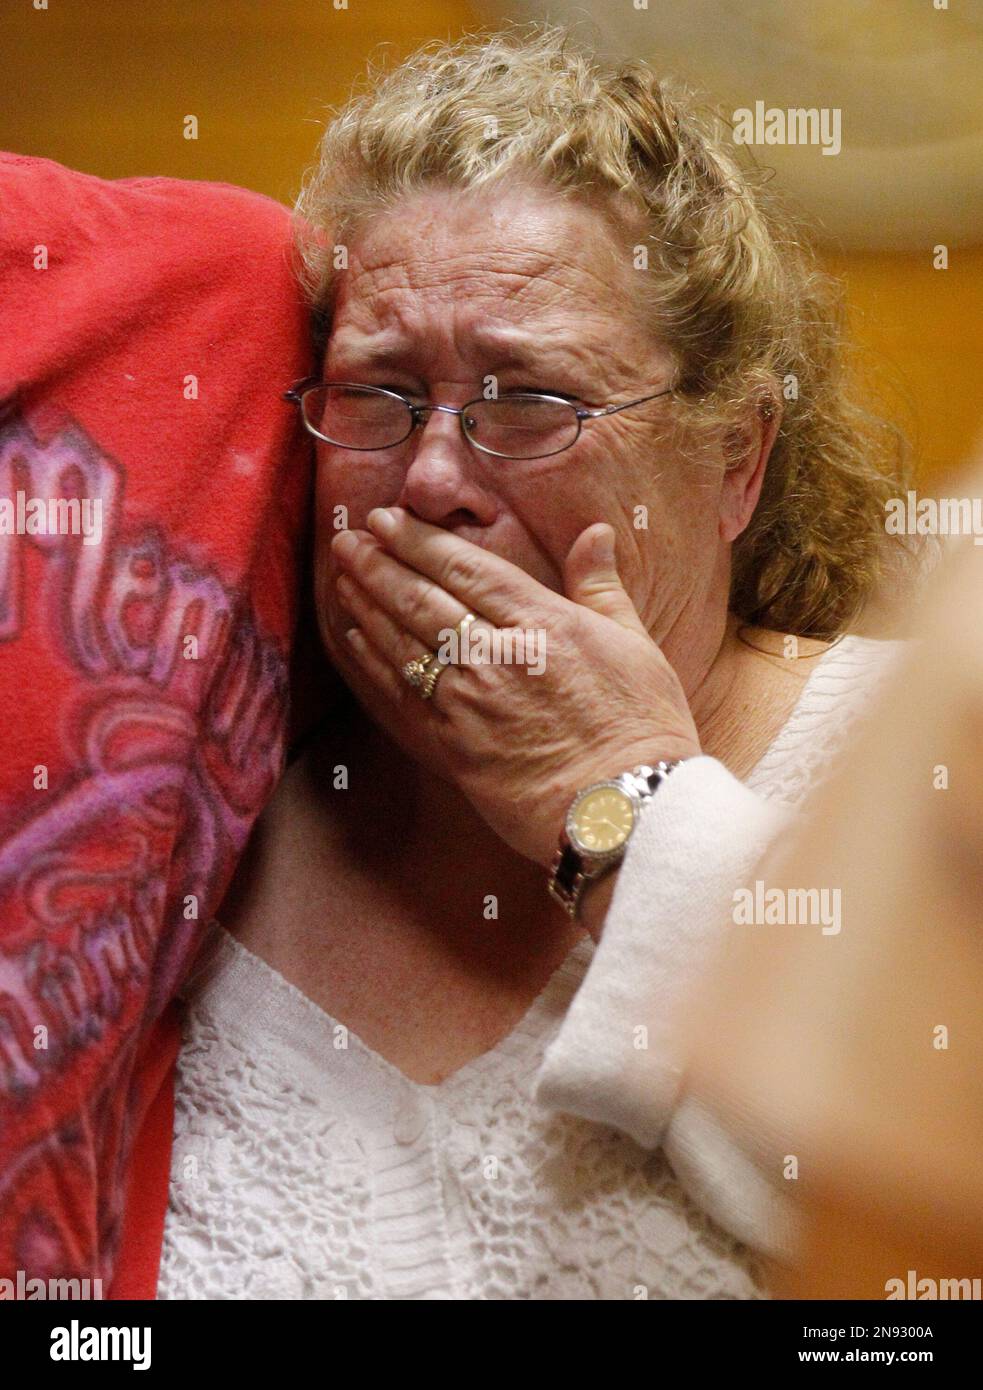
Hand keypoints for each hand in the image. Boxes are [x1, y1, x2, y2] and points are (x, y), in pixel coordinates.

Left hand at [328, 507, 700, 868]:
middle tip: (347, 540)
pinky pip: (400, 695)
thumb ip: (601, 585)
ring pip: (402, 642)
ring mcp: (468, 702)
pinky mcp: (453, 746)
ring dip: (368, 605)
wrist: (623, 812)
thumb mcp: (635, 644)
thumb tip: (595, 532)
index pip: (465, 568)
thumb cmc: (641, 728)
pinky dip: (373, 662)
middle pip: (422, 598)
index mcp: (542, 623)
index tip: (387, 518)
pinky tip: (357, 639)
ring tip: (343, 577)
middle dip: (379, 564)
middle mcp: (496, 656)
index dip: (418, 540)